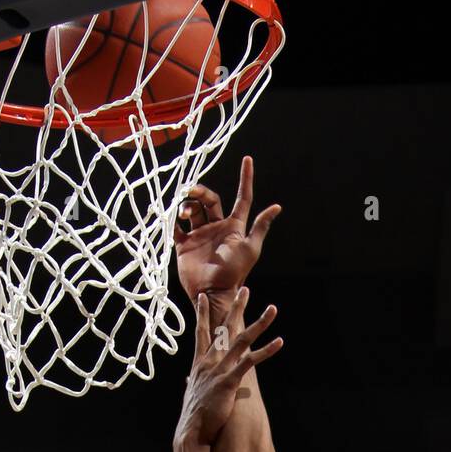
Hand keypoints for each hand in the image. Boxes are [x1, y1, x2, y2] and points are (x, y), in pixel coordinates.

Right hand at [175, 156, 280, 307]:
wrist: (212, 292)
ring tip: (184, 212)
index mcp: (233, 226)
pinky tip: (173, 216)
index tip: (247, 159)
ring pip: (193, 209)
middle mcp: (216, 227)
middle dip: (201, 191)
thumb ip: (260, 227)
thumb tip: (277, 206)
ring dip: (187, 204)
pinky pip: (177, 227)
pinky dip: (173, 219)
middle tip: (191, 192)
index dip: (245, 178)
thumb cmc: (234, 272)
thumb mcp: (250, 248)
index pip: (241, 198)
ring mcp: (200, 235)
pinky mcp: (185, 245)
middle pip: (209, 199)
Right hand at [177, 287, 281, 445]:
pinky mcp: (228, 381)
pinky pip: (250, 361)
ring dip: (259, 323)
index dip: (201, 314)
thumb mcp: (191, 393)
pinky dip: (266, 351)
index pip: (201, 332)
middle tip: (245, 290)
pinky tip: (279, 341)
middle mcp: (209, 362)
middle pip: (224, 328)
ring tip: (272, 309)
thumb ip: (192, 383)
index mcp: (199, 363)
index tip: (202, 296)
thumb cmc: (194, 415)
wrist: (192, 431)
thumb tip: (188, 381)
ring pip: (241, 340)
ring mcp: (219, 370)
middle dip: (236, 307)